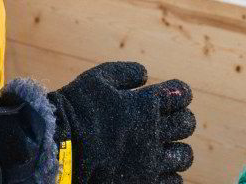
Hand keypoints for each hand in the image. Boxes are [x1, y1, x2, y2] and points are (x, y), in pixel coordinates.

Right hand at [50, 62, 194, 183]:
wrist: (58, 147)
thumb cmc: (76, 109)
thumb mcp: (97, 78)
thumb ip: (125, 72)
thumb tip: (145, 73)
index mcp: (145, 104)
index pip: (181, 94)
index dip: (179, 93)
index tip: (172, 96)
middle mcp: (154, 132)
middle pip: (187, 123)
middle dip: (181, 118)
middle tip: (169, 120)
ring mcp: (151, 161)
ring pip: (184, 155)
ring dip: (176, 148)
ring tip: (163, 146)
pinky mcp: (145, 182)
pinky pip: (174, 180)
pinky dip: (169, 173)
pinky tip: (156, 166)